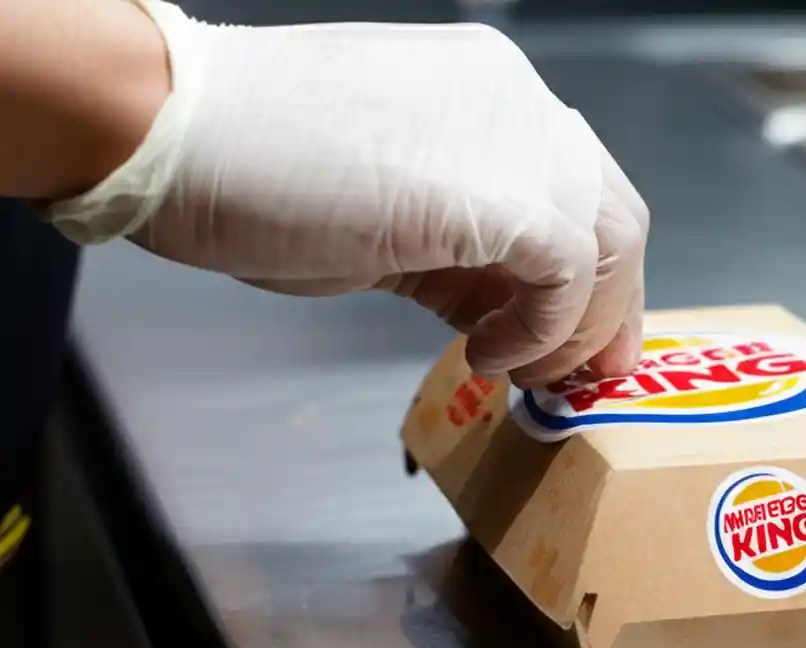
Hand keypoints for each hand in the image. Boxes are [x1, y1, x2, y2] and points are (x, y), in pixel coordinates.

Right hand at [49, 2, 647, 386]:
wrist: (171, 131)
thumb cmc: (249, 163)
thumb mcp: (389, 205)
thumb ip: (462, 245)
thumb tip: (505, 309)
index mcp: (491, 93)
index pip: (581, 185)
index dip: (592, 272)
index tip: (576, 337)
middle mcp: (517, 103)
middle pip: (613, 213)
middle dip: (610, 308)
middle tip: (579, 375)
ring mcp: (512, 140)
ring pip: (612, 242)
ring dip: (582, 328)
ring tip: (530, 374)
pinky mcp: (494, 194)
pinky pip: (567, 274)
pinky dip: (543, 331)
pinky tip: (487, 356)